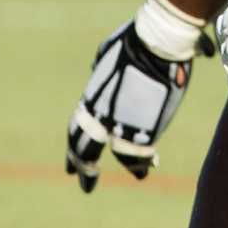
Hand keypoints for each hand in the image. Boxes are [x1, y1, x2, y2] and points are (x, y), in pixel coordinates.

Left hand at [67, 20, 191, 190]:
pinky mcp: (148, 128)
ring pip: (121, 155)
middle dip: (85, 169)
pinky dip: (146, 161)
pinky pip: (143, 153)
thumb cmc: (134, 42)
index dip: (73, 150)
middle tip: (85, 185)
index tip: (70, 166)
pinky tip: (148, 168)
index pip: (77, 131)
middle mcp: (103, 118)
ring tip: (139, 176)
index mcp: (91, 100)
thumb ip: (102, 70)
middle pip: (87, 150)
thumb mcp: (108, 56)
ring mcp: (124, 125)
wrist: (156, 45)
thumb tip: (97, 70)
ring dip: (130, 166)